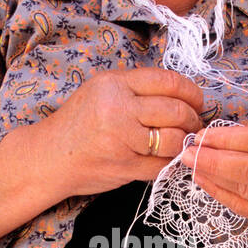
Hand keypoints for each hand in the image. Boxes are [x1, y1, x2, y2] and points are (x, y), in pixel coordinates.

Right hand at [43, 66, 203, 196]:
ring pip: (173, 139)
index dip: (191, 92)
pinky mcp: (125, 166)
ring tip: (183, 142)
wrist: (50, 158)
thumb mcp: (100, 91)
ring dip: (185, 142)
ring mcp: (122, 139)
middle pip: (175, 110)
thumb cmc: (77, 124)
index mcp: (114, 84)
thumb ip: (136, 89)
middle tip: (195, 124)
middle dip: (193, 119)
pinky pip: (162, 164)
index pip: (167, 81)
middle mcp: (118, 108)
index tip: (197, 101)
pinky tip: (168, 158)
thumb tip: (180, 95)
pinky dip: (170, 162)